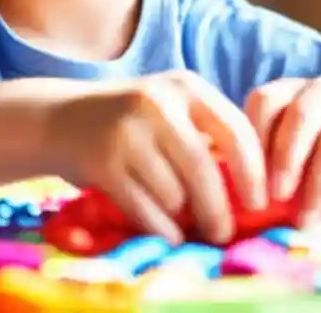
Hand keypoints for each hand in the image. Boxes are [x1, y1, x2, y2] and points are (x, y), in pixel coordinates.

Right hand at [45, 70, 266, 244]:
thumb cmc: (131, 121)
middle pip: (203, 169)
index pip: (235, 131)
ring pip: (174, 194)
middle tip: (224, 233)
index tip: (260, 204)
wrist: (60, 119)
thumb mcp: (171, 109)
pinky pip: (145, 209)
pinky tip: (166, 233)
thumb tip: (254, 190)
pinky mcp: (102, 163)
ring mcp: (126, 132)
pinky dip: (161, 228)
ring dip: (184, 220)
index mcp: (186, 86)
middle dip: (219, 210)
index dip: (253, 173)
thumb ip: (208, 135)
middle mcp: (156, 103)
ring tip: (187, 227)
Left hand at [245, 77, 320, 227]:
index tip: (248, 181)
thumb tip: (231, 195)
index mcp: (291, 91)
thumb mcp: (290, 157)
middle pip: (299, 116)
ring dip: (316, 185)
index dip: (254, 139)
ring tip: (306, 218)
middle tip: (276, 198)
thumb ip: (262, 164)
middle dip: (285, 160)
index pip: (265, 101)